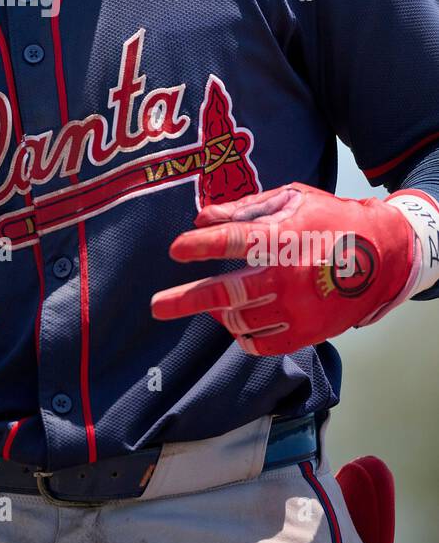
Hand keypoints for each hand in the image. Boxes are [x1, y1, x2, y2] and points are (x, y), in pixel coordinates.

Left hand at [150, 182, 417, 354]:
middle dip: (187, 299)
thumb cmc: (331, 220)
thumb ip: (244, 208)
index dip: (198, 246)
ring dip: (219, 313)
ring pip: (240, 320)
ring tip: (212, 304)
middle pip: (226, 292)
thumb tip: (202, 218)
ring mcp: (299, 309)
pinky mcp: (308, 333)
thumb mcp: (291, 198)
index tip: (176, 250)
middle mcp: (288, 276)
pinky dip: (243, 336)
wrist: (384, 256)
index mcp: (283, 238)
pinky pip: (263, 344)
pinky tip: (236, 324)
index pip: (230, 241)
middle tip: (157, 306)